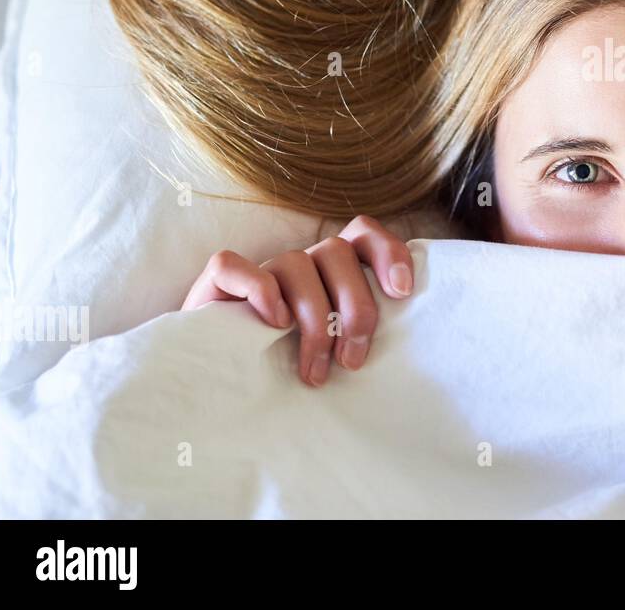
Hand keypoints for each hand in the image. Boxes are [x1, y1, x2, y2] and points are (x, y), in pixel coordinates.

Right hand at [182, 215, 413, 385]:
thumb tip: (409, 344)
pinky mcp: (216, 287)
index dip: (388, 253)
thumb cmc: (288, 374)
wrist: (215, 389)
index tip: (402, 293)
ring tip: (315, 371)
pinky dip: (260, 291)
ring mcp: (257, 273)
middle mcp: (298, 266)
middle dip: (354, 307)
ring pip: (295, 262)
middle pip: (337, 252)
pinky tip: (275, 325)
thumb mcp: (337, 354)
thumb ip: (362, 335)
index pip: (364, 235)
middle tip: (352, 360)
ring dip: (314, 318)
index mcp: (330, 274)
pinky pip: (234, 265)